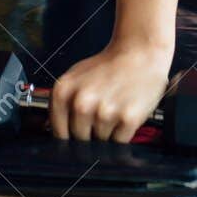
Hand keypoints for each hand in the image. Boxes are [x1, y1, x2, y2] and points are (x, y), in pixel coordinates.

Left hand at [48, 41, 173, 144]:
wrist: (139, 53)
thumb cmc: (107, 67)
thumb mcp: (75, 79)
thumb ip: (62, 104)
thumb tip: (57, 133)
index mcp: (62, 93)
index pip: (59, 134)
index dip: (69, 136)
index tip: (78, 132)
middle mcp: (81, 104)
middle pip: (79, 141)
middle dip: (90, 133)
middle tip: (101, 112)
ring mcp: (104, 112)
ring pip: (101, 143)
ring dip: (108, 133)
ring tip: (114, 108)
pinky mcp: (127, 119)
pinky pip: (120, 142)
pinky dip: (123, 133)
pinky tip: (124, 113)